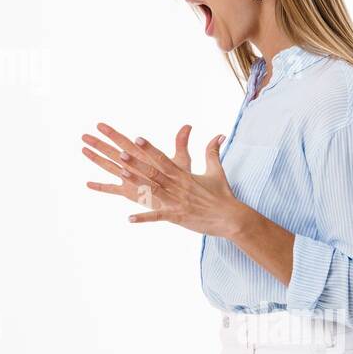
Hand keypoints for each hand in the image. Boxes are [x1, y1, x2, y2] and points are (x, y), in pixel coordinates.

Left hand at [81, 121, 244, 237]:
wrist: (231, 217)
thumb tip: (219, 135)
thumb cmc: (222, 194)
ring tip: (122, 175)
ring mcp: (176, 201)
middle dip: (137, 162)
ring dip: (137, 183)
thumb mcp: (216, 170)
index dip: (150, 149)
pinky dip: (144, 218)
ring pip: (153, 190)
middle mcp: (178, 186)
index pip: (163, 159)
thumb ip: (212, 151)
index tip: (137, 139)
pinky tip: (129, 218)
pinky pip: (158, 216)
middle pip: (154, 172)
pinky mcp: (177, 216)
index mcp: (183, 175)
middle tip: (120, 153)